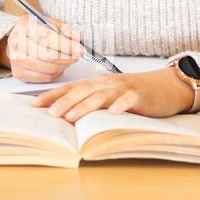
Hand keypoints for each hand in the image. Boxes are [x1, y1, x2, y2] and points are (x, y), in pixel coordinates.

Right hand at [0, 14, 84, 83]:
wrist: (17, 41)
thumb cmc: (35, 32)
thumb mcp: (49, 23)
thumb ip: (64, 28)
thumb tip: (75, 38)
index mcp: (24, 25)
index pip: (47, 37)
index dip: (66, 45)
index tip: (80, 49)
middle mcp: (16, 42)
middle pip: (47, 54)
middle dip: (66, 57)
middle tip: (77, 57)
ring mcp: (15, 59)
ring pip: (46, 67)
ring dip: (62, 66)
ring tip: (67, 61)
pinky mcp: (18, 72)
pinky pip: (43, 77)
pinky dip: (55, 74)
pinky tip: (58, 68)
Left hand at [32, 68, 195, 120]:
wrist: (165, 86)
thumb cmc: (134, 92)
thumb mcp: (108, 95)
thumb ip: (90, 101)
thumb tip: (65, 116)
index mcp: (96, 83)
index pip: (69, 88)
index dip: (52, 95)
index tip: (34, 104)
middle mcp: (106, 83)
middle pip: (81, 91)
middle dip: (64, 102)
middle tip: (50, 113)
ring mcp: (122, 88)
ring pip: (100, 96)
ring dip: (85, 106)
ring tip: (72, 116)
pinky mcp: (139, 95)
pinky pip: (128, 99)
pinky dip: (120, 105)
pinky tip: (112, 113)